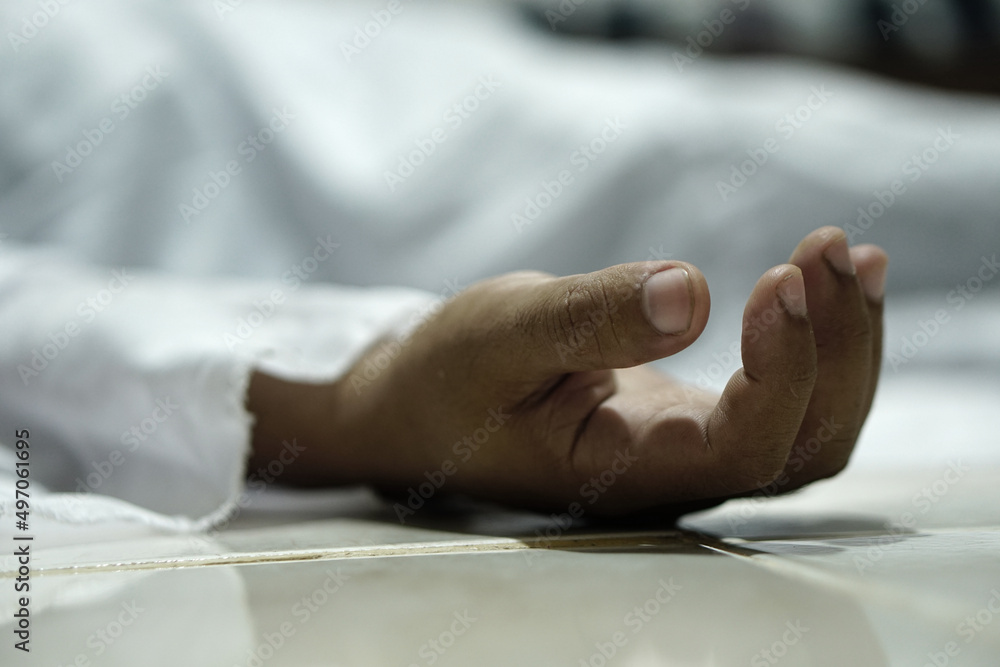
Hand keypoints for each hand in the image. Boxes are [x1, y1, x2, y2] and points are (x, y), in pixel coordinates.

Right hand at [248, 227, 886, 515]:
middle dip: (839, 346)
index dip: (784, 371)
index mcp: (624, 472)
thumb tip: (692, 291)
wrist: (426, 409)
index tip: (781, 279)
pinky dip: (819, 341)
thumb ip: (588, 320)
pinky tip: (824, 280)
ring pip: (810, 426)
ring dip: (845, 343)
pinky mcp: (693, 420)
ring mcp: (690, 452)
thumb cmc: (448, 379)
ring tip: (846, 254)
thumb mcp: (500, 335)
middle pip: (806, 443)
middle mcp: (675, 476)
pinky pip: (784, 399)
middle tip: (830, 249)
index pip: (744, 448)